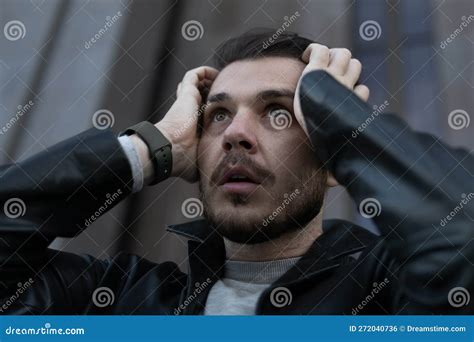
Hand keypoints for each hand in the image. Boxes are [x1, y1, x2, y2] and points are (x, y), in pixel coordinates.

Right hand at [154, 66, 218, 181]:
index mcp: (189, 126)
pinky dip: (204, 72)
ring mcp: (185, 101)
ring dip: (208, 81)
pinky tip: (217, 73)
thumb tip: (215, 174)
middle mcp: (187, 111)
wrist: (170, 151)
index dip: (210, 110)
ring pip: (196, 84)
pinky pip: (194, 75)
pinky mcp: (186, 94)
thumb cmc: (182, 160)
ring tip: (222, 80)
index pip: (199, 113)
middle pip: (198, 96)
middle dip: (210, 93)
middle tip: (226, 93)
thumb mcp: (199, 161)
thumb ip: (206, 164)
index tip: (224, 110)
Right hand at [294, 44, 369, 135]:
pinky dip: (357, 89)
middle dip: (334, 55)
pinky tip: (348, 95)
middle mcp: (335, 76)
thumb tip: (309, 70)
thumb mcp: (297, 94)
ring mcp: (348, 88)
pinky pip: (363, 89)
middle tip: (326, 65)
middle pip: (343, 53)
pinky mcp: (356, 101)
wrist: (322, 133)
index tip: (306, 57)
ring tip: (338, 76)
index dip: (312, 50)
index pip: (320, 49)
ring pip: (356, 65)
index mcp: (316, 73)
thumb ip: (306, 80)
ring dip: (348, 68)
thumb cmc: (306, 115)